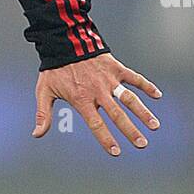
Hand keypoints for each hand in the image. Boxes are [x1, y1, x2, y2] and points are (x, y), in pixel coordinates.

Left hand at [33, 53, 161, 156]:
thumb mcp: (44, 92)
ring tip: (154, 126)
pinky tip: (157, 95)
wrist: (64, 42)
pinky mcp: (116, 68)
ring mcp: (109, 80)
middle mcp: (98, 91)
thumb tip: (36, 134)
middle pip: (117, 115)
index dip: (106, 138)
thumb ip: (43, 114)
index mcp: (82, 99)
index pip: (96, 124)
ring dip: (143, 112)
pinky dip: (146, 86)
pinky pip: (134, 78)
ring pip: (129, 99)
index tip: (116, 152)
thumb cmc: (54, 69)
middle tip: (142, 144)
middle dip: (131, 131)